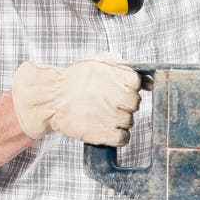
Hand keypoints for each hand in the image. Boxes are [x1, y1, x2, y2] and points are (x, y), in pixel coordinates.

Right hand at [12, 52, 140, 145]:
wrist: (51, 99)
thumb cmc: (75, 79)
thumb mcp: (100, 61)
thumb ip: (125, 66)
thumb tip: (148, 79)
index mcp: (120, 76)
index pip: (137, 84)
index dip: (126, 88)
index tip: (115, 90)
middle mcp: (120, 96)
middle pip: (135, 104)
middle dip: (123, 104)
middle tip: (106, 102)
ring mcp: (114, 116)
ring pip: (129, 121)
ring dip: (118, 120)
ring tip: (100, 114)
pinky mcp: (106, 134)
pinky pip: (124, 138)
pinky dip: (118, 136)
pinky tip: (105, 128)